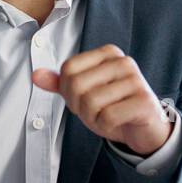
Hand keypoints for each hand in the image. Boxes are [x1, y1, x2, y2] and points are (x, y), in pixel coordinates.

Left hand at [32, 43, 172, 154]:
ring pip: (91, 102)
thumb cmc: (113, 107)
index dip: (68, 91)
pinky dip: (107, 126)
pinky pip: (108, 117)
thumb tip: (36, 76)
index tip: (83, 99)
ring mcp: (136, 80)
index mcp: (108, 53)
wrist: (145, 129)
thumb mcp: (83, 94)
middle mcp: (123, 62)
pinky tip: (119, 123)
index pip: (68, 69)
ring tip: (108, 117)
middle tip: (96, 112)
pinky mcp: (144, 101)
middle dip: (80, 107)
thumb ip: (61, 83)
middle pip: (77, 85)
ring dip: (93, 119)